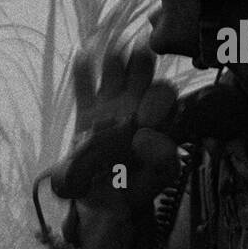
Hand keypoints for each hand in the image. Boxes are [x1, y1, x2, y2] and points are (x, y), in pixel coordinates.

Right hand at [48, 46, 180, 248]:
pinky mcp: (87, 111)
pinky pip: (85, 86)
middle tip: (137, 54)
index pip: (164, 97)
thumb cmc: (138, 187)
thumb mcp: (158, 179)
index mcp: (160, 118)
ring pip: (115, 71)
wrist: (105, 200)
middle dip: (140, 62)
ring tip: (110, 48)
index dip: (157, 99)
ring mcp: (112, 104)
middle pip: (143, 74)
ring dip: (114, 58)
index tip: (143, 119)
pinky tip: (82, 56)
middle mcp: (137, 104)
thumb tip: (145, 136)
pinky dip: (83, 71)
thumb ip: (162, 161)